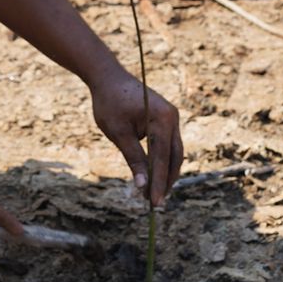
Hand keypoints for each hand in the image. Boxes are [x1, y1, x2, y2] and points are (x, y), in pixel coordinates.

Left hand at [90, 68, 182, 206]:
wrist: (108, 78)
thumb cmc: (109, 103)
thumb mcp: (118, 133)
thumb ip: (133, 159)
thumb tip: (142, 186)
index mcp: (161, 118)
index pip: (161, 158)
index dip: (159, 182)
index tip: (155, 203)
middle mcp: (172, 117)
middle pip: (174, 157)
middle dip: (166, 181)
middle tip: (156, 204)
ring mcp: (171, 117)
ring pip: (173, 152)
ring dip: (166, 173)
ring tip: (155, 194)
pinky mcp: (166, 119)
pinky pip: (168, 144)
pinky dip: (162, 161)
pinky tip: (155, 176)